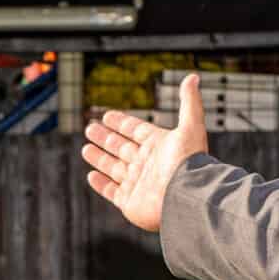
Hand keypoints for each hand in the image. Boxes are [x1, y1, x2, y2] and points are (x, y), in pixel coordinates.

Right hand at [81, 72, 208, 231]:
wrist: (185, 196)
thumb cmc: (188, 162)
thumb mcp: (191, 125)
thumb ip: (189, 102)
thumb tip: (193, 76)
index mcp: (158, 146)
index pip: (136, 130)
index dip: (121, 123)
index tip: (106, 115)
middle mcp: (147, 164)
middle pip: (121, 148)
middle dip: (105, 138)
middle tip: (89, 128)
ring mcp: (138, 184)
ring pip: (114, 168)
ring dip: (99, 158)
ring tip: (85, 148)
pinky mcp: (130, 202)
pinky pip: (111, 192)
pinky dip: (100, 184)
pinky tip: (90, 175)